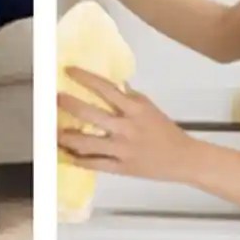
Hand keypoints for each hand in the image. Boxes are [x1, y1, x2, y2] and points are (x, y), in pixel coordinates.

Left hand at [56, 67, 198, 183]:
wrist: (184, 159)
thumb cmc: (165, 131)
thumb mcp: (148, 108)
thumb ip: (129, 97)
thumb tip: (111, 84)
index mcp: (135, 109)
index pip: (105, 88)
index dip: (84, 78)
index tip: (68, 71)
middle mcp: (126, 127)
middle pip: (90, 114)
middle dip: (68, 105)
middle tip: (55, 99)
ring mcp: (122, 149)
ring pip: (87, 142)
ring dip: (66, 137)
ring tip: (54, 132)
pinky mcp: (121, 168)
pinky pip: (94, 164)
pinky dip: (78, 160)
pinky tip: (67, 154)